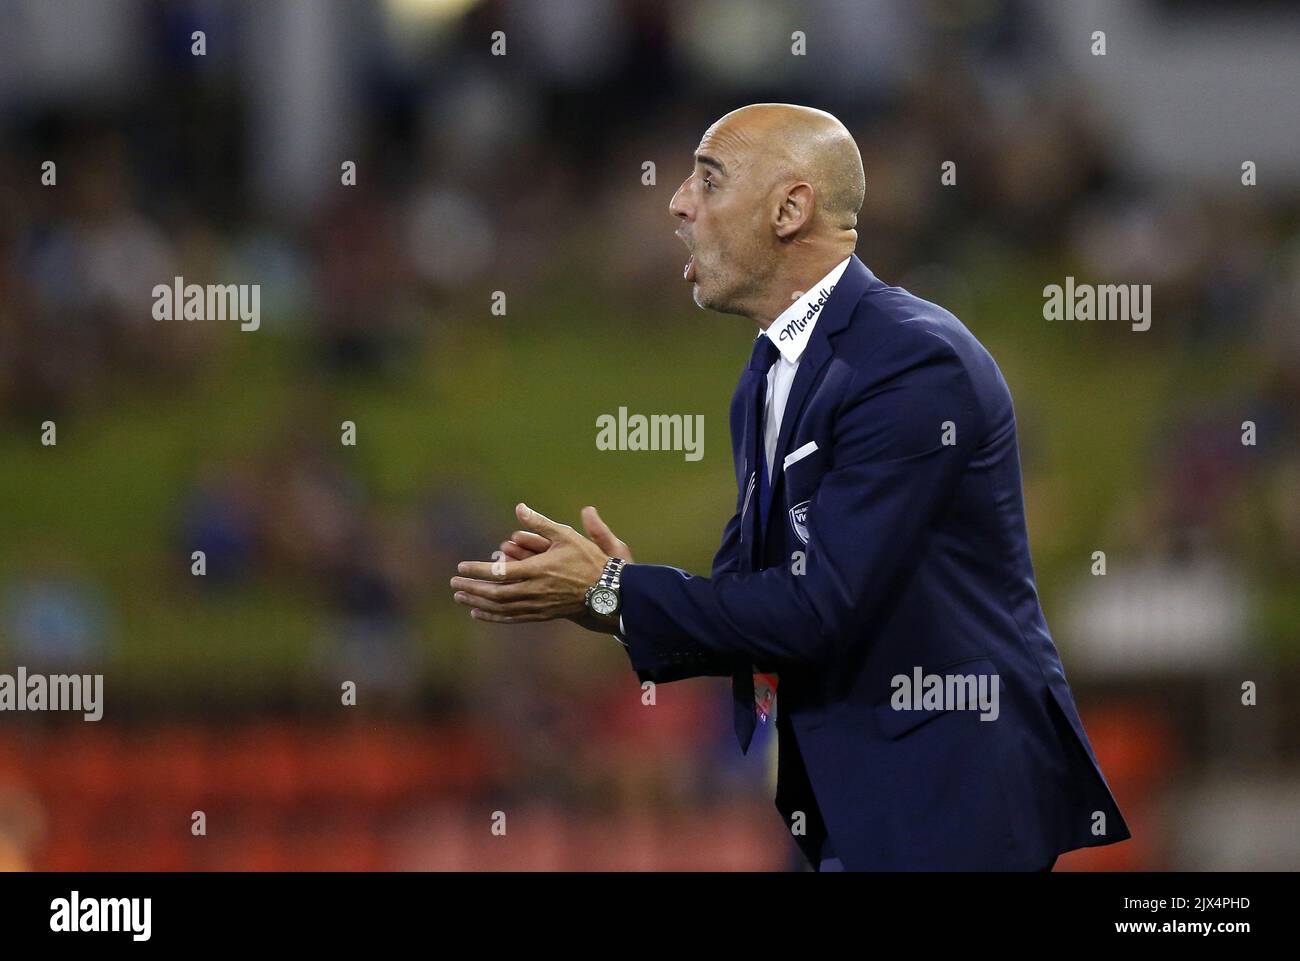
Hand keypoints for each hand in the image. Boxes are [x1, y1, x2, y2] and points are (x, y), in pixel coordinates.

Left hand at [451, 504, 633, 629]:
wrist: (608, 590)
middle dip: (472, 589)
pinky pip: (512, 618)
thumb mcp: (565, 535)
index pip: (500, 572)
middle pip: (495, 593)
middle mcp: (535, 591)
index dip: (478, 571)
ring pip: (501, 608)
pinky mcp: (542, 615)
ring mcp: (538, 605)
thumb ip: (540, 523)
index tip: (461, 568)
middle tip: (453, 584)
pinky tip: (479, 613)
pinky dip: (493, 616)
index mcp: (538, 570)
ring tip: (460, 598)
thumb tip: (519, 508)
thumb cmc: (587, 559)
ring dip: (478, 603)